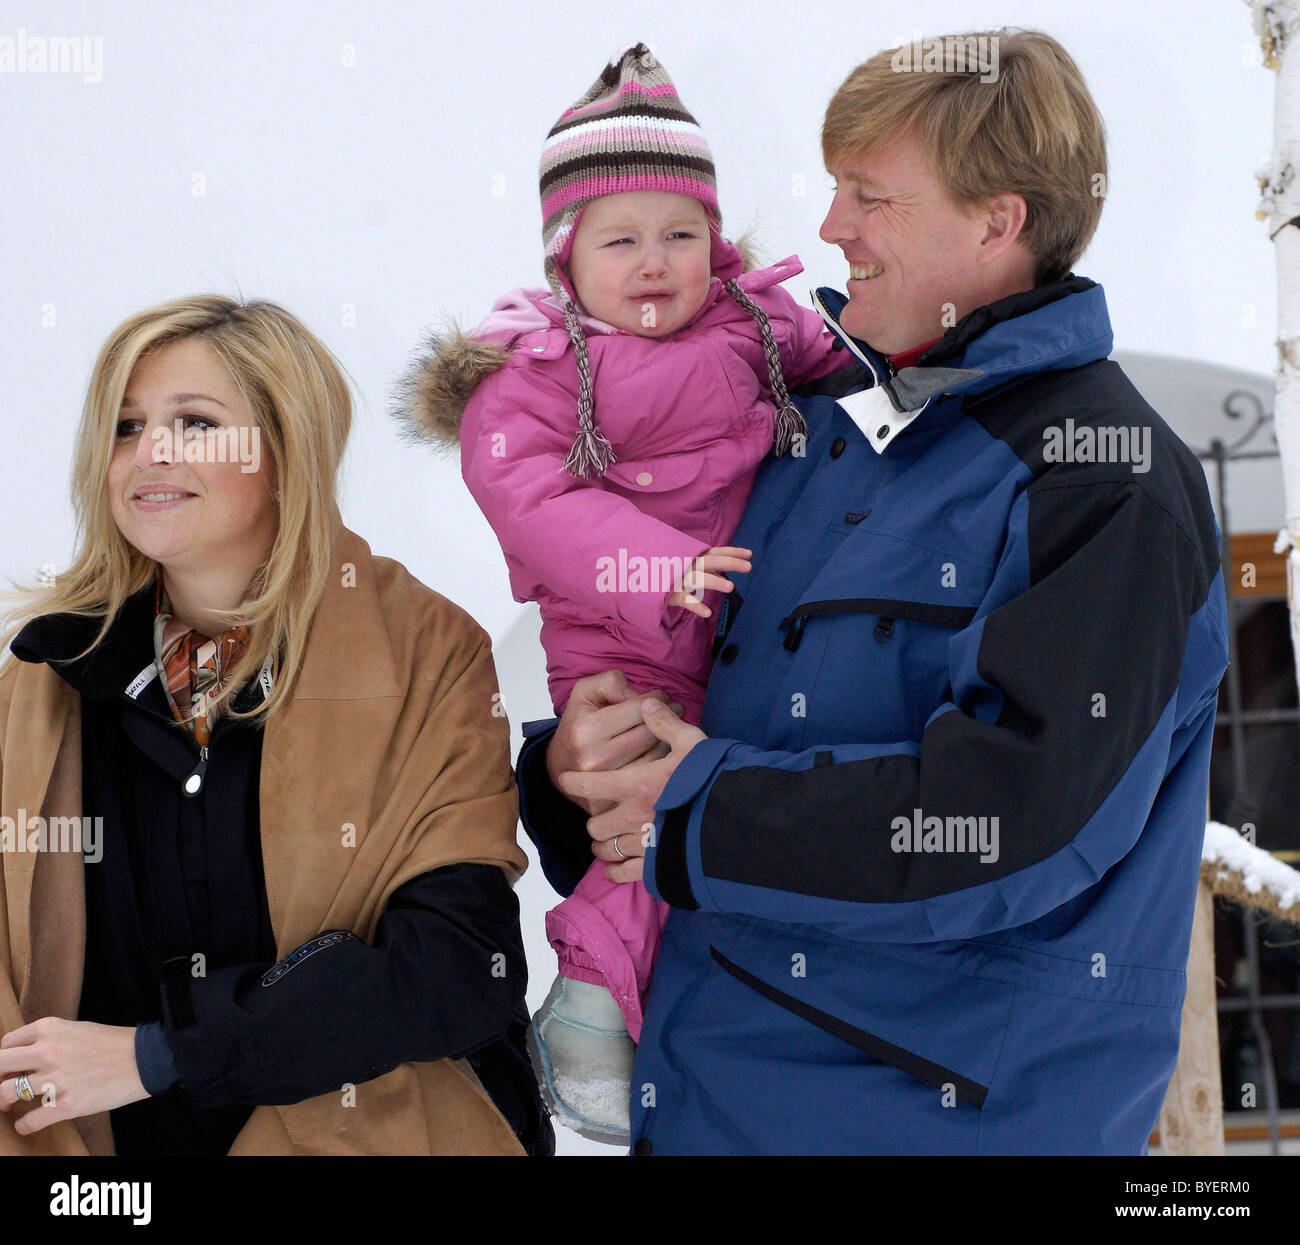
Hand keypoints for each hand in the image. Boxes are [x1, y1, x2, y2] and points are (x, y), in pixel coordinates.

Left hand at [0, 1018, 147, 1133]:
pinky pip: (29, 1121)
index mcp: (50, 1029)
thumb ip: (49, 1039)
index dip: (4, 1057)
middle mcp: (48, 1052)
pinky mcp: (67, 1104)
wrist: (145, 1059)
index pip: (7, 1043)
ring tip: (10, 1106)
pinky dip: (24, 1125)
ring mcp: (56, 1079)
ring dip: (3, 1102)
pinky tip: (28, 1124)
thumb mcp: (77, 1029)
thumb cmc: (112, 1043)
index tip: (9, 1067)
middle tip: (4, 1086)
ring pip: (6, 1093)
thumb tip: (23, 1057)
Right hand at [546, 670, 683, 816]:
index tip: (663, 697)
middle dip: (666, 717)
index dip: (656, 699)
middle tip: (674, 709)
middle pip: (650, 733)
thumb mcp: (585, 692)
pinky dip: (660, 762)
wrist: (558, 766)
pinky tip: (659, 751)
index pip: (638, 709)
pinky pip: (650, 777)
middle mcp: (595, 759)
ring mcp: (604, 784)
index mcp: (587, 730)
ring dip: (667, 739)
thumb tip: (639, 695)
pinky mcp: (612, 802)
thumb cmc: (578, 724)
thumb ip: (610, 682)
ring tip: (666, 728)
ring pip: (655, 756)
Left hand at [556, 697, 706, 882]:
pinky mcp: (656, 866)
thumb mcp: (693, 743)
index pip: (591, 784)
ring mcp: (643, 844)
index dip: (574, 781)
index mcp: (637, 785)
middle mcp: (634, 816)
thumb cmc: (713, 779)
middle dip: (596, 820)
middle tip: (602, 814)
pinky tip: (618, 866)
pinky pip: (623, 873)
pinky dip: (617, 870)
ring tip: (607, 841)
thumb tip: (647, 702)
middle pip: (595, 824)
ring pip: (606, 849)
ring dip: (604, 844)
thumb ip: (665, 724)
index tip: (567, 780)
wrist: (736, 819)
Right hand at [667, 546, 751, 618]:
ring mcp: (676, 577)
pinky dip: (695, 605)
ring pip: (697, 578)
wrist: (633, 574)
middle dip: (729, 562)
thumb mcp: (683, 565)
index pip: (714, 552)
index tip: (749, 554)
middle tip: (748, 567)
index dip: (732, 552)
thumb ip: (703, 568)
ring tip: (731, 587)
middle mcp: (686, 564)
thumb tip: (725, 576)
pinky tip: (707, 612)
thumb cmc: (663, 570)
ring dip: (714, 581)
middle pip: (710, 561)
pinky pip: (683, 599)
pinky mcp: (667, 592)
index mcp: (691, 557)